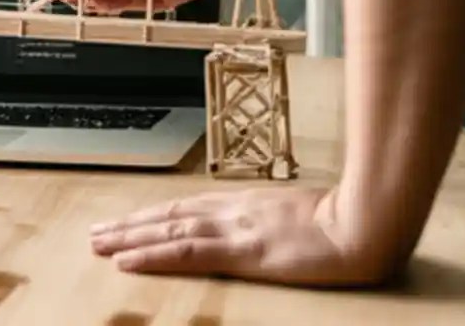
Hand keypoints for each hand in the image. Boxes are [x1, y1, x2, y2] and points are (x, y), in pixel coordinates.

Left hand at [88, 186, 390, 286]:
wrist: (368, 222)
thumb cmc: (347, 220)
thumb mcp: (304, 214)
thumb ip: (278, 219)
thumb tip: (268, 226)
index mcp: (248, 203)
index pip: (190, 206)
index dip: (156, 213)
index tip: (130, 219)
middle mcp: (234, 210)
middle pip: (170, 214)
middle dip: (132, 224)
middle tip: (97, 232)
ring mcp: (236, 228)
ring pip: (168, 230)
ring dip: (129, 238)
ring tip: (98, 244)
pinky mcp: (243, 251)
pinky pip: (186, 252)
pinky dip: (152, 255)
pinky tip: (127, 261)